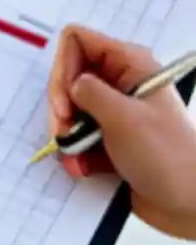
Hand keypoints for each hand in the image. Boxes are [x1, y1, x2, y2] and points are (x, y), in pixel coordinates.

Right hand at [48, 25, 195, 238]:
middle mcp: (121, 84)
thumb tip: (70, 84)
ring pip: (68, 112)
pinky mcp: (108, 139)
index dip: (63, 68)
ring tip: (76, 159)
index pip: (78, 42)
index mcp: (131, 65)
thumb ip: (90, 93)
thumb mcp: (124, 119)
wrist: (188, 203)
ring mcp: (114, 113)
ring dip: (66, 137)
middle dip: (60, 109)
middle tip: (65, 133)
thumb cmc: (169, 157)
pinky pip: (76, 138)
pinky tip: (83, 168)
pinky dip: (74, 154)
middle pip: (68, 78)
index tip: (65, 102)